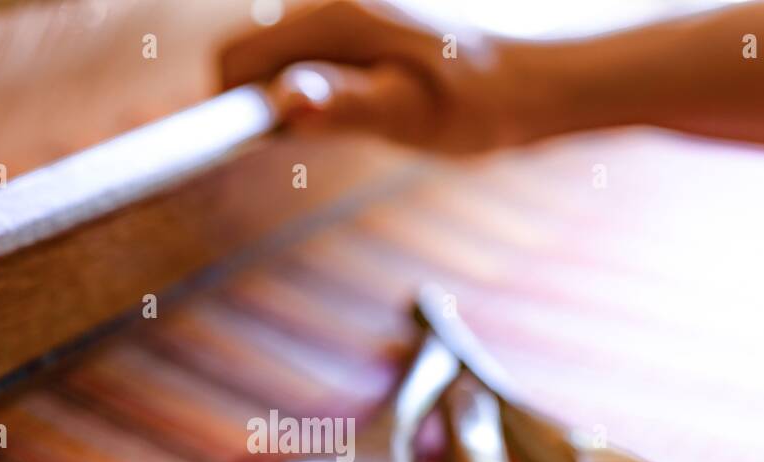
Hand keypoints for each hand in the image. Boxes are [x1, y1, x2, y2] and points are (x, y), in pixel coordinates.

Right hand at [218, 0, 571, 153]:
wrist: (538, 73)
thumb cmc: (481, 100)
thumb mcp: (412, 114)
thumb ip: (345, 107)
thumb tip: (285, 103)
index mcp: (337, 15)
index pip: (236, 57)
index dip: (225, 105)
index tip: (242, 145)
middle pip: (254, 50)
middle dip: (265, 98)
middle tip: (317, 140)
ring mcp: (349, 1)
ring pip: (284, 48)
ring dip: (299, 89)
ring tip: (360, 112)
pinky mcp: (363, 13)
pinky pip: (314, 46)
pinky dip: (324, 76)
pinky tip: (374, 92)